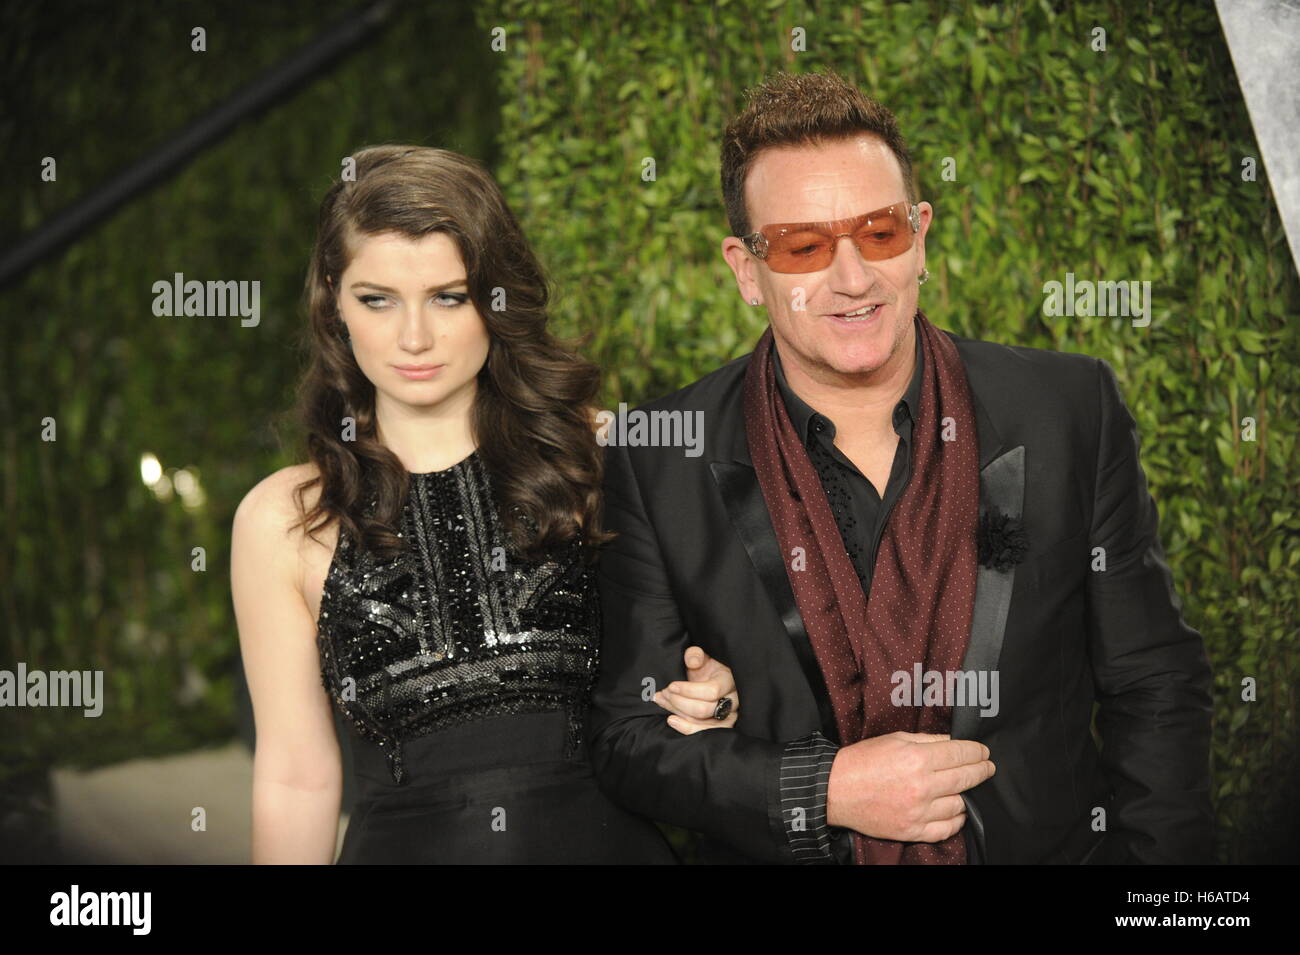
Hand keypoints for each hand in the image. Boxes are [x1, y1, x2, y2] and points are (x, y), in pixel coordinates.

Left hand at [655, 645, 739, 734]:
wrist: (711, 678)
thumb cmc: (706, 668)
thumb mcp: (701, 657)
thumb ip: (695, 655)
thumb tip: (692, 661)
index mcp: (729, 680)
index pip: (712, 691)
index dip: (689, 690)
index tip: (671, 686)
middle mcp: (733, 700)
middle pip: (706, 709)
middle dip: (680, 702)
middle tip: (664, 694)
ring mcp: (729, 716)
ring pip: (705, 725)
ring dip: (680, 716)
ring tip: (664, 703)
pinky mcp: (721, 727)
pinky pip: (705, 734)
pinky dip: (687, 729)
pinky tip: (672, 720)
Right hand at [826, 732, 994, 841]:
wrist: (836, 790)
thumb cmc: (863, 761)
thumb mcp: (895, 739)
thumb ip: (928, 740)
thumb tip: (952, 743)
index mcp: (917, 759)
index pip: (960, 753)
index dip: (976, 751)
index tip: (983, 751)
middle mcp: (921, 786)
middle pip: (965, 778)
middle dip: (981, 770)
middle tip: (988, 766)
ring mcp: (918, 811)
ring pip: (959, 804)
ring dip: (966, 794)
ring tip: (964, 788)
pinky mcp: (912, 830)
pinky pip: (946, 829)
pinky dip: (956, 820)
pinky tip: (955, 810)